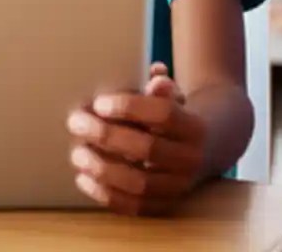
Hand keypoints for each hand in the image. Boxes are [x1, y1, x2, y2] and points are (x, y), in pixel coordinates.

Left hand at [66, 63, 205, 215]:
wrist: (206, 147)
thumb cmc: (174, 115)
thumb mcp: (172, 96)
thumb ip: (161, 87)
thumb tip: (155, 74)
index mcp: (194, 126)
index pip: (164, 115)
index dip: (129, 107)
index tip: (98, 103)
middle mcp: (191, 159)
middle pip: (148, 148)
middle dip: (106, 135)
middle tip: (76, 123)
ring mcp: (179, 186)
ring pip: (140, 183)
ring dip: (102, 168)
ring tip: (77, 153)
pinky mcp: (165, 205)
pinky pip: (134, 207)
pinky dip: (105, 194)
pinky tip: (83, 178)